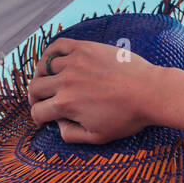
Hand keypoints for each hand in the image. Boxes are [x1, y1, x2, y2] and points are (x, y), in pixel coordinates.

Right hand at [26, 37, 163, 143]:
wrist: (149, 92)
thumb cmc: (126, 117)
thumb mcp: (97, 137)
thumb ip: (71, 135)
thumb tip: (57, 126)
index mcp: (66, 105)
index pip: (37, 111)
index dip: (37, 118)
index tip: (43, 119)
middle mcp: (65, 82)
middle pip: (35, 88)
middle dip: (35, 98)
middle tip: (41, 102)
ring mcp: (74, 62)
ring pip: (43, 67)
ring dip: (42, 76)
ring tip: (48, 81)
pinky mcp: (84, 48)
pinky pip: (57, 45)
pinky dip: (49, 53)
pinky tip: (53, 61)